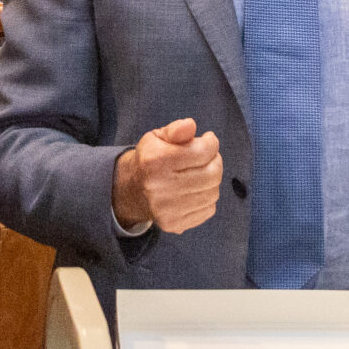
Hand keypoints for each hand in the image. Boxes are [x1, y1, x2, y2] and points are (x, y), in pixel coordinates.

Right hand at [114, 118, 221, 232]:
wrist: (132, 190)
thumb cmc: (151, 159)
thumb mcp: (157, 137)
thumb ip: (176, 129)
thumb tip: (191, 125)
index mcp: (154, 161)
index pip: (203, 151)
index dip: (211, 143)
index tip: (207, 141)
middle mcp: (159, 187)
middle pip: (212, 173)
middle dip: (215, 162)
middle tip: (207, 158)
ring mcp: (167, 209)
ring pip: (213, 192)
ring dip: (211, 181)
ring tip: (199, 174)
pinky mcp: (174, 224)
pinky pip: (209, 209)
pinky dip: (207, 198)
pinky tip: (195, 191)